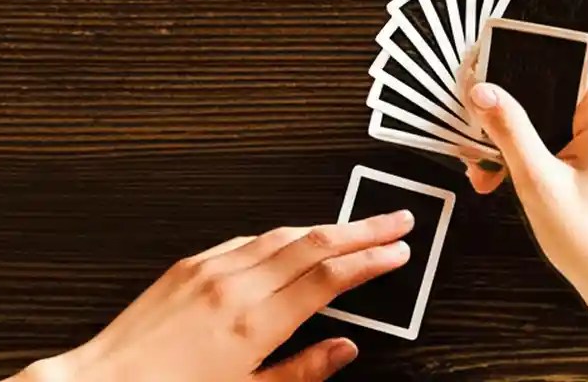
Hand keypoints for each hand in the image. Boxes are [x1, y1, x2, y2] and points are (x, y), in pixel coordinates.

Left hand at [10, 212, 413, 381]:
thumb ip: (302, 371)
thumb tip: (344, 349)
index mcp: (255, 324)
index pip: (330, 278)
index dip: (370, 261)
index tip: (398, 253)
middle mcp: (236, 286)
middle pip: (315, 242)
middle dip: (363, 229)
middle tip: (397, 220)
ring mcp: (211, 269)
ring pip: (283, 234)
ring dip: (326, 226)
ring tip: (356, 227)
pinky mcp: (189, 265)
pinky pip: (247, 239)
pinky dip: (281, 236)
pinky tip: (293, 240)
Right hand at [464, 66, 587, 380]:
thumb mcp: (539, 183)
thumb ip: (509, 131)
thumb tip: (483, 90)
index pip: (564, 62)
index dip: (520, 62)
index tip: (483, 73)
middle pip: (551, 91)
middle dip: (509, 113)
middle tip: (474, 136)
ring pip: (550, 118)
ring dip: (514, 140)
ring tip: (486, 171)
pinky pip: (559, 140)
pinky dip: (531, 155)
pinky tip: (504, 178)